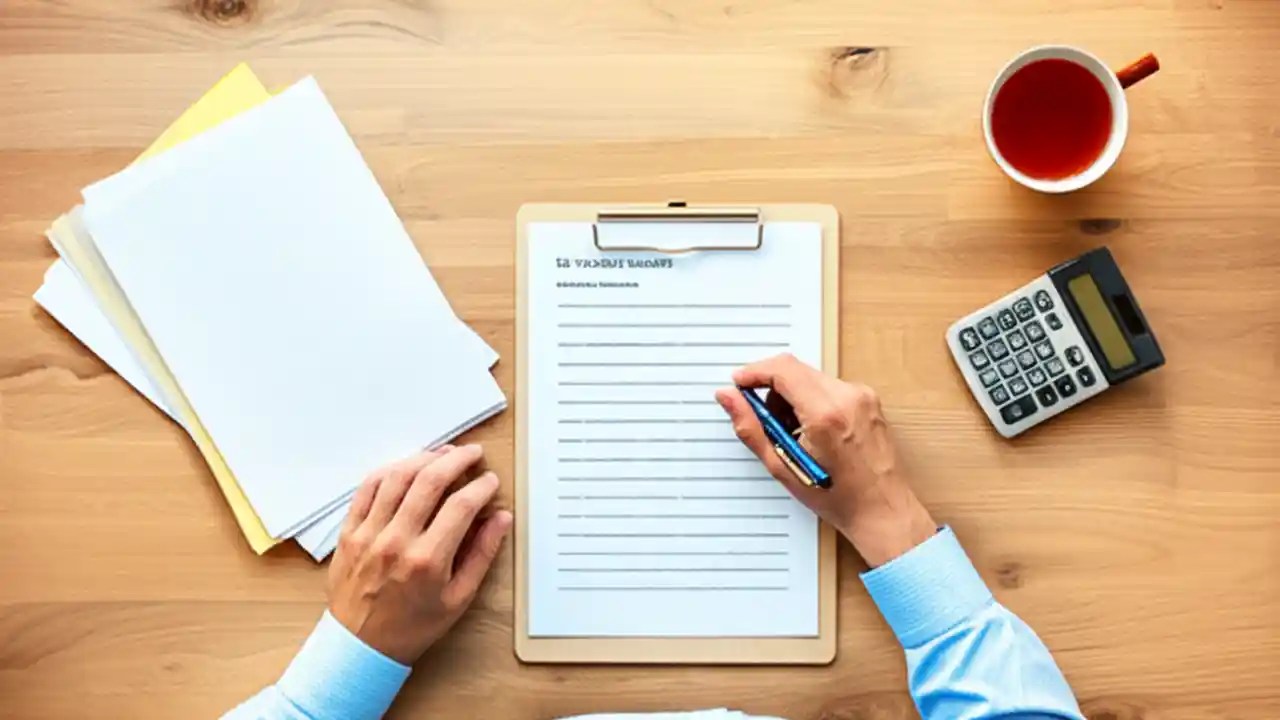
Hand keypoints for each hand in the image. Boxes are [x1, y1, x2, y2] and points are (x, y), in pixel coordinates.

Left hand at [327, 444, 512, 664]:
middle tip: (472, 453)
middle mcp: (396, 542)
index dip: (481, 486)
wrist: (360, 647)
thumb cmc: (412, 627)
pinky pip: (367, 488)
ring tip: (442, 453)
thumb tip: (500, 519)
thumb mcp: (458, 599)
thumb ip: (481, 555)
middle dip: (456, 460)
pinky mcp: (349, 532)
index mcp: (427, 561)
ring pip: (397, 477)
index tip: (490, 481)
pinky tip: (406, 466)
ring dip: (423, 458)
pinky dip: (389, 470)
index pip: (461, 506)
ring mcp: (369, 534)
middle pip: (429, 481)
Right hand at [715, 354, 935, 566]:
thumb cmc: (840, 498)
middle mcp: (848, 398)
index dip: (754, 372)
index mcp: (826, 414)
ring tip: (792, 432)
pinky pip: (829, 386)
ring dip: (792, 395)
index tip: (740, 384)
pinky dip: (812, 400)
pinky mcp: (869, 400)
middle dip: (771, 388)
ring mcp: (863, 396)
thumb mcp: (783, 466)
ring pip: (811, 376)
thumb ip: (751, 428)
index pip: (782, 370)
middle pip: (795, 369)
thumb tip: (730, 399)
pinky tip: (811, 430)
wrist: (882, 510)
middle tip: (765, 420)